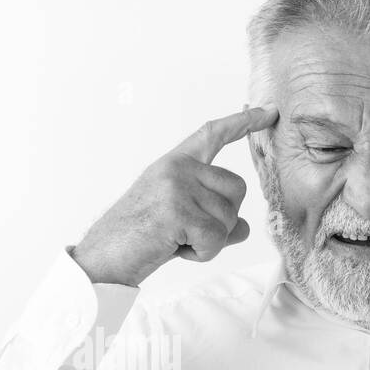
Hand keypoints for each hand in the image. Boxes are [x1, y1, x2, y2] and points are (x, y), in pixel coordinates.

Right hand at [71, 105, 278, 286]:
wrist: (102, 258)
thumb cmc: (136, 239)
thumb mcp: (179, 220)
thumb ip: (212, 216)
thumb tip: (246, 226)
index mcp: (173, 163)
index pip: (212, 135)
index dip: (242, 123)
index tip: (267, 112)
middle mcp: (177, 168)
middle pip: (236, 191)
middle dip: (223, 220)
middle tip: (187, 233)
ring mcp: (176, 187)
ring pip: (229, 218)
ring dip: (210, 241)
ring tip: (175, 241)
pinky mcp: (177, 211)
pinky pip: (215, 238)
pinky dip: (202, 253)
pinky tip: (175, 249)